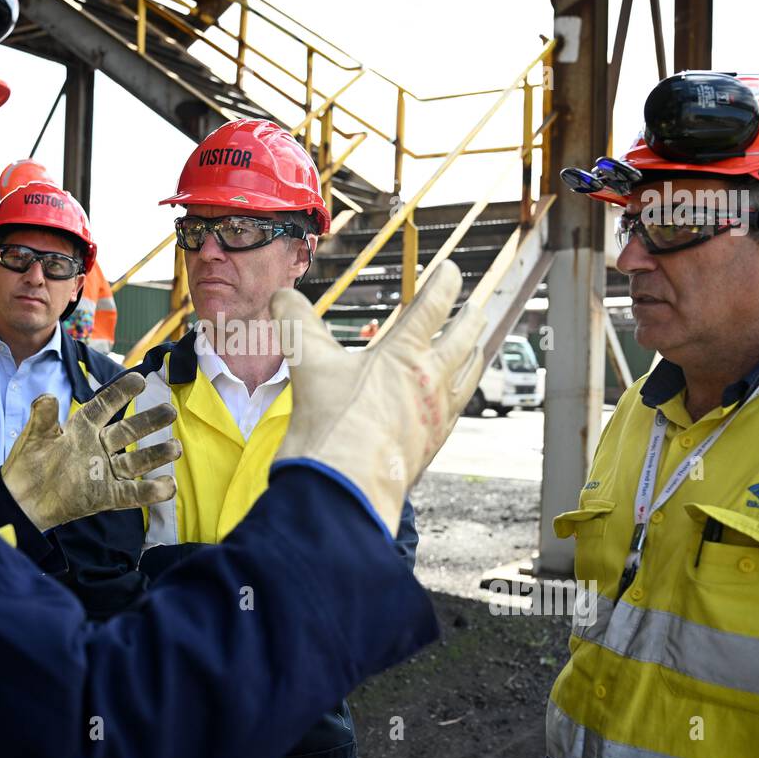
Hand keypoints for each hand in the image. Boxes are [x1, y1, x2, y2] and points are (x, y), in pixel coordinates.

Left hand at [1, 372, 180, 529]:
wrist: (19, 500)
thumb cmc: (26, 464)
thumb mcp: (33, 436)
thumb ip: (43, 417)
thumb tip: (47, 396)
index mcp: (81, 428)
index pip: (105, 406)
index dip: (121, 392)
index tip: (140, 380)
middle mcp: (97, 447)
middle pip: (128, 431)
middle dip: (149, 421)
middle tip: (170, 411)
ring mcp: (102, 472)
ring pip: (135, 461)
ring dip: (156, 455)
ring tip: (175, 448)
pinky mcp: (104, 496)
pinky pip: (131, 493)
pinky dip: (149, 492)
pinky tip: (168, 486)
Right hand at [271, 261, 485, 534]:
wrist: (348, 486)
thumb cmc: (332, 425)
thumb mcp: (308, 364)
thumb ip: (296, 323)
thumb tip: (282, 297)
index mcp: (405, 355)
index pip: (432, 307)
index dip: (444, 284)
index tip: (452, 271)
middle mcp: (431, 381)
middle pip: (463, 339)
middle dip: (470, 319)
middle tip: (476, 308)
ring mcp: (437, 414)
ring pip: (469, 375)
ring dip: (474, 356)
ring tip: (476, 348)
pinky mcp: (433, 443)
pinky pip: (457, 410)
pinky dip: (460, 395)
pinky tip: (453, 400)